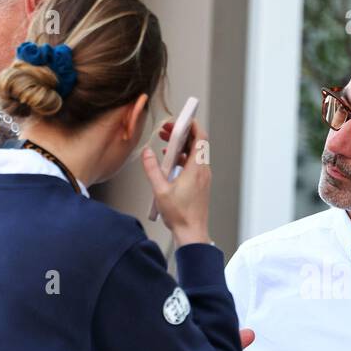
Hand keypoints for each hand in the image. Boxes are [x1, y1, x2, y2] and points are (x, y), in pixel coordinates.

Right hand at [142, 118, 210, 246]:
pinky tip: (170, 160)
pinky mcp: (200, 183)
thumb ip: (152, 169)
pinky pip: (193, 163)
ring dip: (180, 145)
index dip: (191, 124)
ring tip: (165, 142)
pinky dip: (182, 157)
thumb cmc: (179, 215)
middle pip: (196, 143)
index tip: (181, 118)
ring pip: (194, 153)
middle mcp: (203, 171)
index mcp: (196, 169)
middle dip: (181, 133)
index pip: (200, 138)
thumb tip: (146, 153)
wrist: (192, 233)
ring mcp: (203, 177)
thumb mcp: (160, 190)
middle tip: (167, 129)